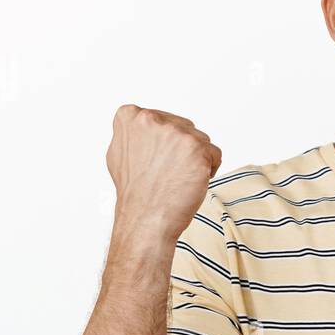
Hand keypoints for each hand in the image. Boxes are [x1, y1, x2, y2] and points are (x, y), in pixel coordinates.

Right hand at [106, 104, 222, 240]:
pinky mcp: (197, 149)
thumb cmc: (134, 191)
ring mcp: (176, 133)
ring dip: (196, 159)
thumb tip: (142, 120)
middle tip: (166, 173)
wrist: (144, 219)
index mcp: (131, 116)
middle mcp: (152, 119)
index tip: (154, 161)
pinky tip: (191, 183)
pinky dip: (209, 169)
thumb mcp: (119, 151)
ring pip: (201, 140)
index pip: (162, 119)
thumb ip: (134, 131)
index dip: (163, 143)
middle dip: (181, 150)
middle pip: (184, 127)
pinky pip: (215, 154)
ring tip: (177, 179)